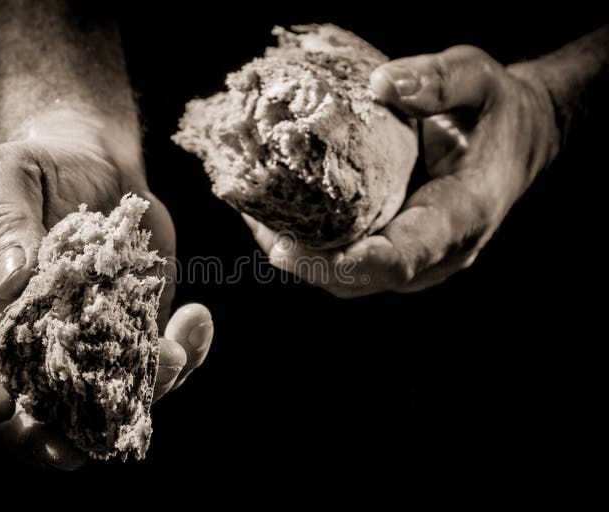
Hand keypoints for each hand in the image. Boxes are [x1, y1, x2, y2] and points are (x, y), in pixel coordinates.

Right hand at [0, 121, 213, 468]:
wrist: (96, 166)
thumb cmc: (37, 165)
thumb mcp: (7, 173)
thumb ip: (4, 219)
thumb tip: (10, 279)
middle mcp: (23, 342)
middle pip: (23, 407)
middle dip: (45, 437)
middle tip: (74, 453)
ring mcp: (81, 345)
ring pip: (99, 399)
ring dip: (136, 396)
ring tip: (172, 358)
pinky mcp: (130, 336)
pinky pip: (152, 367)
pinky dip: (181, 356)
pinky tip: (196, 320)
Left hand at [244, 45, 555, 295]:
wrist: (513, 142)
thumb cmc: (495, 112)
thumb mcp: (481, 79)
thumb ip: (442, 80)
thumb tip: (381, 84)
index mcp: (462, 214)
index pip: (407, 255)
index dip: (359, 262)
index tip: (310, 253)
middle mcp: (437, 251)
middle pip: (364, 280)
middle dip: (311, 265)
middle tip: (265, 233)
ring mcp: (414, 259)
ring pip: (349, 281)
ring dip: (302, 260)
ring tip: (258, 224)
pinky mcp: (393, 250)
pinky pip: (347, 263)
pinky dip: (309, 248)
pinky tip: (274, 219)